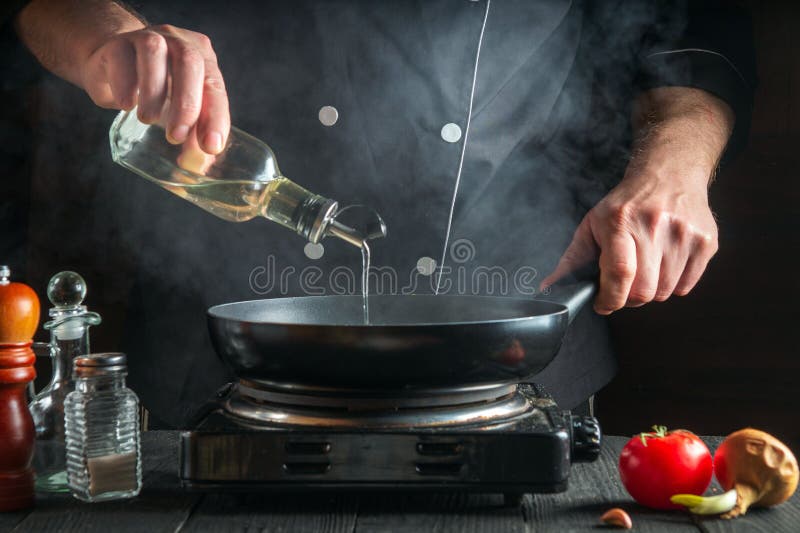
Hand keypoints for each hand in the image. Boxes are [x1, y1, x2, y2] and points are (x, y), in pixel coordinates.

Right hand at [79, 24, 229, 153]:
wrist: (113, 62)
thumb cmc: (156, 89)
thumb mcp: (179, 109)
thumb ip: (193, 133)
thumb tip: (201, 164)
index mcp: (203, 58)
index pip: (215, 86)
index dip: (216, 117)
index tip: (211, 146)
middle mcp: (179, 42)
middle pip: (190, 63)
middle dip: (186, 103)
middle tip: (175, 137)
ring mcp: (147, 37)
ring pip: (154, 52)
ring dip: (154, 92)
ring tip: (148, 120)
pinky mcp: (117, 44)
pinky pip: (122, 58)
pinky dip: (125, 84)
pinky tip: (127, 104)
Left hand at [541, 172, 717, 314]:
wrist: (669, 174)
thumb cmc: (624, 205)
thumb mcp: (592, 225)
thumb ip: (571, 261)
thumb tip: (549, 290)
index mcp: (621, 221)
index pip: (619, 273)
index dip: (609, 298)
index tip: (602, 304)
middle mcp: (655, 225)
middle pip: (643, 291)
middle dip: (627, 297)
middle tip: (623, 284)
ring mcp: (684, 233)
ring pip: (664, 292)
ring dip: (650, 290)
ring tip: (644, 267)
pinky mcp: (706, 241)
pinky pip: (685, 286)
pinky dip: (672, 284)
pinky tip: (664, 262)